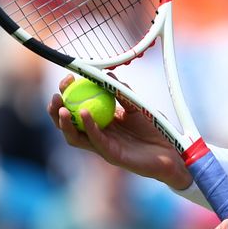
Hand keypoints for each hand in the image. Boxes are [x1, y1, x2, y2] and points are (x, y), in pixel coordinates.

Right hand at [47, 75, 190, 189]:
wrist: (171, 150)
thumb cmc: (154, 128)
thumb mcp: (137, 105)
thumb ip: (122, 92)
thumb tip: (107, 74)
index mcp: (100, 122)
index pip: (76, 108)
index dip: (68, 95)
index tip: (67, 79)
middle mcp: (97, 135)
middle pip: (68, 125)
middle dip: (57, 110)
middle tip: (56, 95)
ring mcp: (103, 146)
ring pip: (75, 137)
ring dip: (65, 123)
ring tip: (61, 108)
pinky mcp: (111, 155)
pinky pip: (96, 140)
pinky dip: (88, 127)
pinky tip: (84, 113)